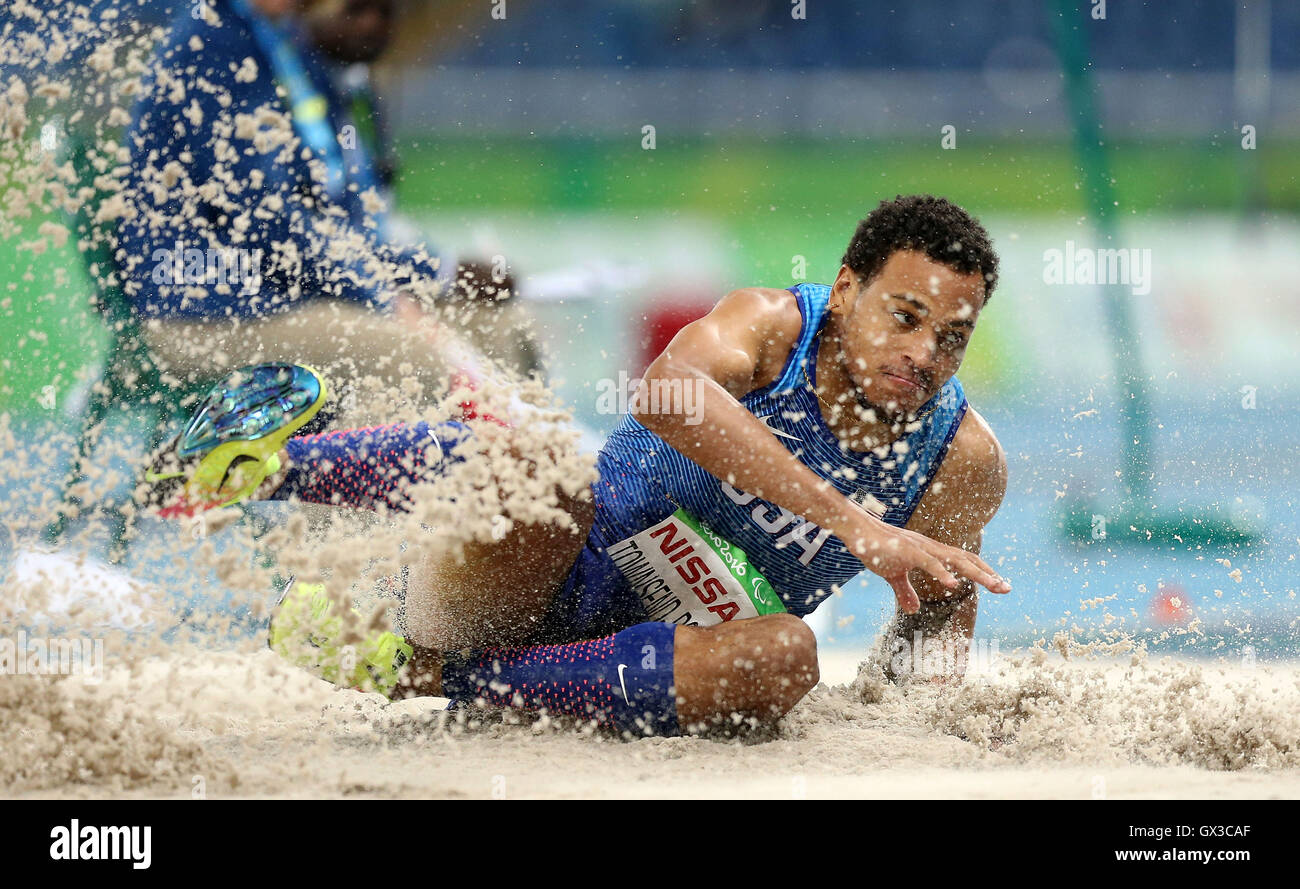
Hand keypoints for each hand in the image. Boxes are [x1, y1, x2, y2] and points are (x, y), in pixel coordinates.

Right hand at [838, 513, 1009, 614]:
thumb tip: (913, 610)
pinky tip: (954, 584)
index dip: (982, 571)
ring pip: (956, 560)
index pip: (964, 561)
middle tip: (1008, 588)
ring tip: (995, 585)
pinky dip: (942, 573)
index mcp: (931, 552)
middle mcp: (932, 548)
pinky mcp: (907, 551)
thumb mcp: (892, 576)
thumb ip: (905, 592)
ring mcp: (921, 548)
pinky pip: (929, 563)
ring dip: (977, 573)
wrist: (857, 532)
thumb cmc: (875, 549)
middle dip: (988, 574)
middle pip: (967, 560)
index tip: (999, 584)